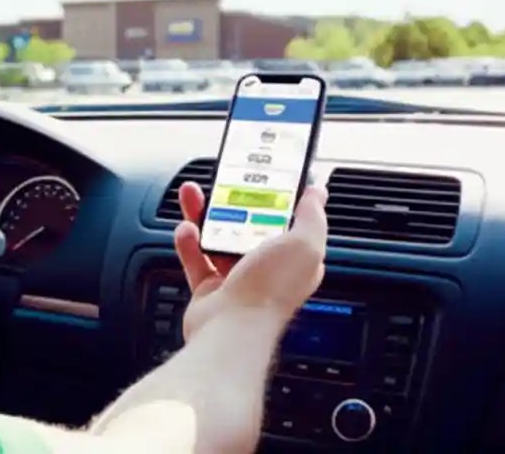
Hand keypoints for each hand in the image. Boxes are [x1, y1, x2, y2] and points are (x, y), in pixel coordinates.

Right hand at [174, 182, 327, 339]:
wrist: (231, 327)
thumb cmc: (270, 292)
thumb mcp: (305, 244)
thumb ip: (312, 217)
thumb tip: (317, 194)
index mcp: (294, 257)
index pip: (288, 220)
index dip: (276, 198)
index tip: (263, 176)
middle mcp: (266, 268)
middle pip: (248, 225)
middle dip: (233, 202)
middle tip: (221, 183)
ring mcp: (236, 278)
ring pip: (218, 237)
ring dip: (205, 215)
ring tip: (193, 196)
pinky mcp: (210, 287)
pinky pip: (196, 258)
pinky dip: (189, 242)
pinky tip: (187, 230)